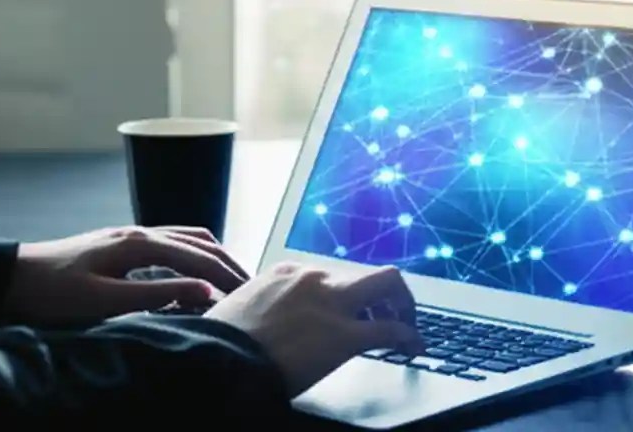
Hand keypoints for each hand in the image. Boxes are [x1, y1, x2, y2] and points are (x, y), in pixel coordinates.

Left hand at [3, 225, 249, 323]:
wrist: (13, 277)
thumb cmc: (53, 293)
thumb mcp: (103, 301)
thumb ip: (156, 294)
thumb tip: (205, 291)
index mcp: (140, 243)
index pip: (199, 256)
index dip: (228, 276)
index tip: (252, 296)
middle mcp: (141, 231)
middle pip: (200, 241)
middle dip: (231, 263)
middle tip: (256, 288)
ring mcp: (132, 234)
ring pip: (189, 236)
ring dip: (216, 255)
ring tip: (235, 278)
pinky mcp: (123, 243)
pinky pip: (173, 241)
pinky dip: (196, 253)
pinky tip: (199, 270)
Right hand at [205, 262, 424, 396]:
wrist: (220, 361)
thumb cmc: (222, 342)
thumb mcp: (240, 309)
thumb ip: (264, 306)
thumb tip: (269, 321)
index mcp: (287, 271)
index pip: (332, 274)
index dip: (348, 294)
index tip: (352, 308)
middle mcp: (314, 278)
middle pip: (366, 273)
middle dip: (385, 293)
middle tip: (391, 312)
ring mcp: (332, 304)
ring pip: (388, 285)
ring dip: (403, 306)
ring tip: (407, 327)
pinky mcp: (345, 336)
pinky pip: (390, 329)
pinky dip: (408, 336)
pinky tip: (413, 348)